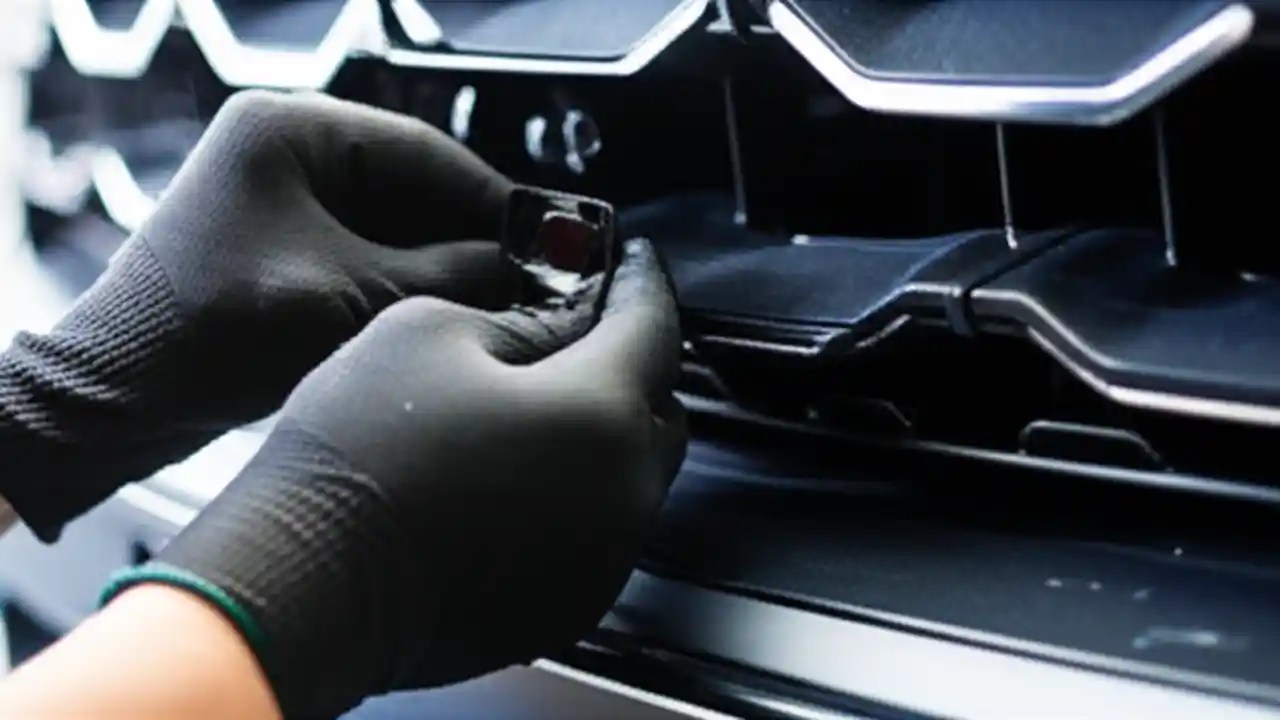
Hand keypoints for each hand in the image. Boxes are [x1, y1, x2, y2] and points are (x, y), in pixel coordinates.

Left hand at [0, 90, 514, 537]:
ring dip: (445, 264)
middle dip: (472, 238)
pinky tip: (447, 314)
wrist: (120, 399)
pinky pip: (368, 251)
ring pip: (397, 223)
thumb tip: (534, 268)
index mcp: (290, 129)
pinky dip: (409, 281)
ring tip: (501, 304)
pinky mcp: (284, 244)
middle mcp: (286, 150)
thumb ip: (449, 274)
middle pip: (415, 187)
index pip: (426, 151)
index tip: (553, 240)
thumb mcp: (350, 297)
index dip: (496, 200)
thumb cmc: (210, 335)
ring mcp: (282, 197)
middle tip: (535, 280)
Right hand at [104, 239, 685, 717]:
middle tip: (582, 333)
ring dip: (599, 435)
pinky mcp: (568, 607)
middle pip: (657, 408)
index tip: (630, 263)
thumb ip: (520, 319)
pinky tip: (511, 479)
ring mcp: (601, 562)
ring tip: (530, 410)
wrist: (302, 587)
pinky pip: (597, 533)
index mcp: (601, 414)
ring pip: (630, 476)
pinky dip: (574, 496)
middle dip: (630, 362)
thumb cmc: (354, 462)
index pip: (656, 326)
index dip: (640, 281)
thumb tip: (560, 322)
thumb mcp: (430, 335)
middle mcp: (623, 497)